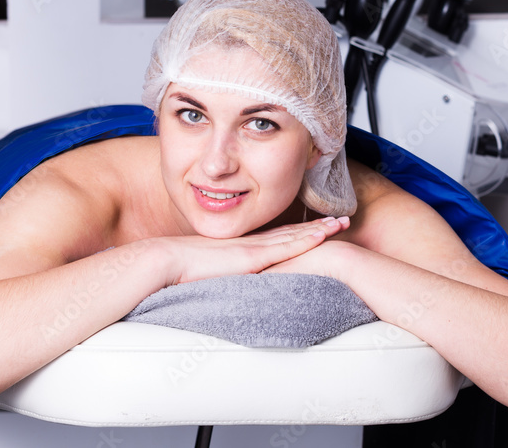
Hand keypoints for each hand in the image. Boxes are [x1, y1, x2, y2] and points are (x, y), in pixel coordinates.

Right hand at [158, 216, 348, 285]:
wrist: (166, 261)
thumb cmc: (178, 270)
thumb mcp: (206, 273)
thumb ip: (220, 277)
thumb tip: (224, 288)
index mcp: (241, 247)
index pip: (277, 238)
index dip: (298, 231)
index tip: (316, 225)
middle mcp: (251, 243)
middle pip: (291, 232)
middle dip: (317, 225)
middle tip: (339, 218)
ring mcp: (253, 247)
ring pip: (294, 236)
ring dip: (320, 229)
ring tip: (341, 223)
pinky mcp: (252, 256)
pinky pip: (286, 247)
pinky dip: (306, 240)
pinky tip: (323, 235)